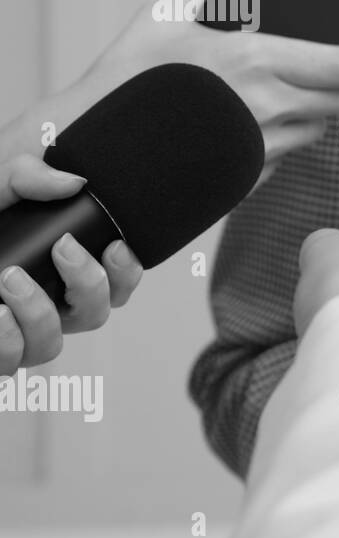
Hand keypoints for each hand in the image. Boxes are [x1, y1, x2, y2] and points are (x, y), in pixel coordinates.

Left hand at [0, 155, 144, 374]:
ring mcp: (16, 335)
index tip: (114, 245)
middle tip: (63, 249)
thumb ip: (27, 176)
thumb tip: (73, 182)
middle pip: (96, 314)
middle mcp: (45, 308)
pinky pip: (13, 361)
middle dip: (89, 283)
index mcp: (59, 273)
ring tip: (11, 278)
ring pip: (53, 343)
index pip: (115, 283)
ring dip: (40, 312)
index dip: (127, 272)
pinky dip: (8, 338)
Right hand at [6, 0, 338, 175]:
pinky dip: (282, 139)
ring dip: (312, 112)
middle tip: (332, 70)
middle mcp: (266, 106)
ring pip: (318, 129)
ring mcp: (261, 145)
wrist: (99, 148)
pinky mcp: (249, 176)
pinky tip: (253, 124)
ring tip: (282, 95)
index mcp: (254, 61)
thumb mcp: (157, 19)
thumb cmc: (127, 83)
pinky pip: (286, 155)